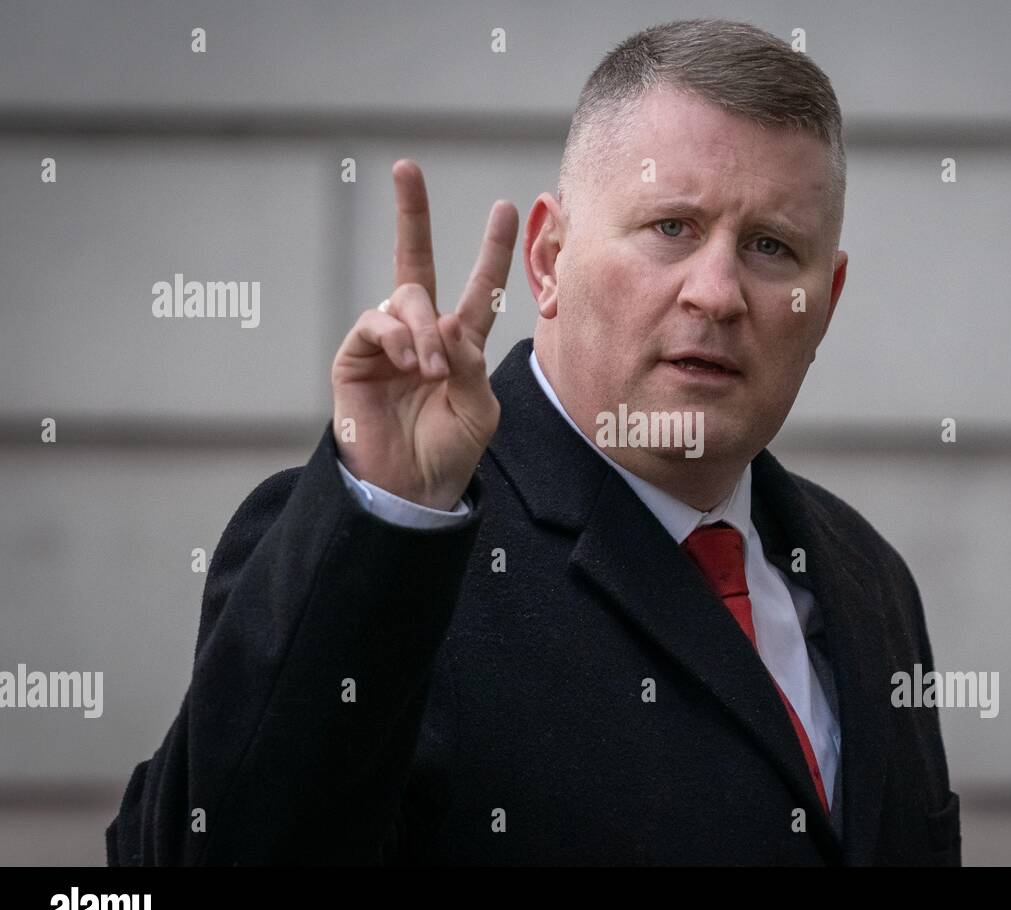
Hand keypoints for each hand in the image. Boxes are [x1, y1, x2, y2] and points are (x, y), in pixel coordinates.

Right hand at [331, 160, 518, 508]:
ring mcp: (385, 343)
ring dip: (425, 328)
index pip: (478, 288)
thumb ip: (471, 363)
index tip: (505, 207)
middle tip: (405, 167)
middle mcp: (420, 334)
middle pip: (413, 261)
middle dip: (411, 213)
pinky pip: (375, 323)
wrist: (411, 491)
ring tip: (431, 371)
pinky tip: (409, 362)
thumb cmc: (449, 452)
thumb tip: (449, 322)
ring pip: (405, 298)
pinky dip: (397, 337)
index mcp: (459, 345)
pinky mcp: (354, 357)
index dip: (491, 250)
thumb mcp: (479, 409)